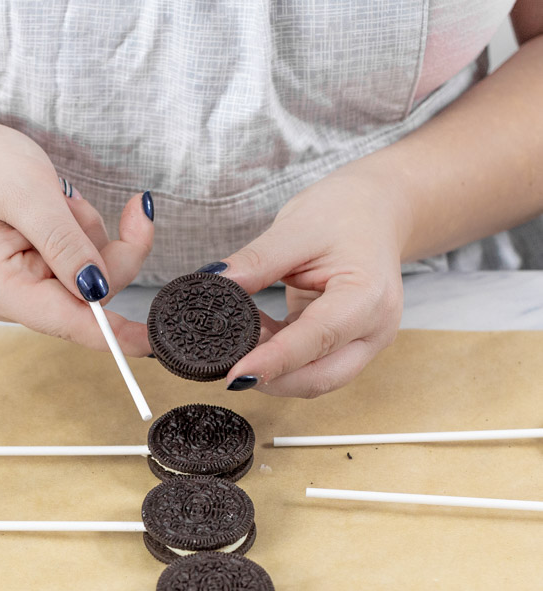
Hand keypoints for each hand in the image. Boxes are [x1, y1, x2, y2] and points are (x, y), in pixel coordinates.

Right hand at [0, 106, 152, 354]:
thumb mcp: (29, 193)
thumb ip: (66, 244)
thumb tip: (98, 289)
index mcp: (0, 288)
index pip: (70, 322)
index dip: (116, 334)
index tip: (152, 342)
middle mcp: (12, 300)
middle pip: (91, 297)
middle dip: (110, 250)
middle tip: (133, 208)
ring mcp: (25, 290)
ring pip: (94, 278)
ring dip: (91, 234)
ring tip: (59, 200)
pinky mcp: (38, 277)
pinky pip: (84, 265)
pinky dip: (83, 233)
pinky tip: (59, 208)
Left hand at [203, 161, 409, 396]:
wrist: (376, 212)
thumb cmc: (346, 214)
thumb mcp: (296, 228)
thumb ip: (255, 262)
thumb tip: (214, 285)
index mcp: (367, 298)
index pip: (316, 340)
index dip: (274, 362)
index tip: (235, 375)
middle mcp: (372, 330)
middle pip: (318, 378)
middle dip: (269, 379)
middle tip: (225, 363)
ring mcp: (361, 344)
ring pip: (311, 379)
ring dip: (270, 369)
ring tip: (238, 338)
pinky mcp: (343, 347)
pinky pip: (306, 365)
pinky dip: (275, 357)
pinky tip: (254, 332)